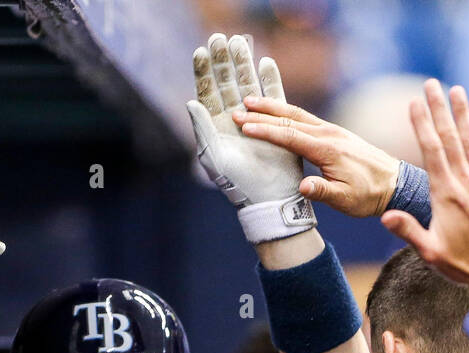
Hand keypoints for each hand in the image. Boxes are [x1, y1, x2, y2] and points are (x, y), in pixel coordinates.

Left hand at [187, 33, 304, 209]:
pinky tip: (265, 61)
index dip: (204, 72)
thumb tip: (191, 101)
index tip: (201, 51)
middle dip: (223, 61)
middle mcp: (235, 119)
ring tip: (239, 41)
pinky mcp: (277, 121)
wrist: (266, 197)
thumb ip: (202, 128)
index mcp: (217, 126)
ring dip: (243, 64)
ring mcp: (256, 118)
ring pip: (247, 84)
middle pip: (227, 83)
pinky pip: (274, 94)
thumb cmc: (236, 182)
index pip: (208, 93)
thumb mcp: (212, 156)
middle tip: (219, 38)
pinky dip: (269, 79)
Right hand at [231, 97, 399, 216]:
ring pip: (297, 114)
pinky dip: (286, 112)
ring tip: (250, 100)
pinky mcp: (334, 134)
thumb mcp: (345, 199)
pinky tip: (275, 110)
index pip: (291, 137)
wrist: (394, 184)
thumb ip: (323, 191)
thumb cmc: (368, 195)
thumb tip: (303, 186)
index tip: (244, 126)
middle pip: (290, 120)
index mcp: (328, 150)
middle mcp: (329, 135)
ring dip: (272, 107)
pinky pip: (305, 119)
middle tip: (237, 109)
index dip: (266, 131)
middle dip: (262, 114)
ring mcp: (332, 131)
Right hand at [381, 80, 468, 285]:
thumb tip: (385, 216)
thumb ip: (408, 231)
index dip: (422, 125)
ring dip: (464, 115)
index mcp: (446, 195)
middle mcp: (466, 183)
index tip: (414, 102)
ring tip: (457, 90)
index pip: (432, 151)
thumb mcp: (430, 252)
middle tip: (431, 84)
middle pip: (451, 139)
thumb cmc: (463, 264)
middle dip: (440, 110)